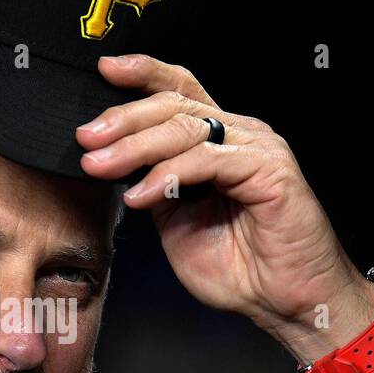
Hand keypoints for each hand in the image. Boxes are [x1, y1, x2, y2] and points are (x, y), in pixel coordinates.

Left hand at [76, 53, 373, 359]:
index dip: (143, 74)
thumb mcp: (178, 224)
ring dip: (135, 146)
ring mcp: (256, 148)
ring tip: (101, 165)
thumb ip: (155, 190)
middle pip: (175, 104)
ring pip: (186, 128)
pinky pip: (208, 160)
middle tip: (87, 139)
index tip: (104, 70)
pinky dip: (168, 175)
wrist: (286, 302)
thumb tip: (116, 168)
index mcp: (219, 141)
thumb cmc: (243, 269)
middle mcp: (239, 135)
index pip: (179, 91)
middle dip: (124, 118)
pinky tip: (141, 195)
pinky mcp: (270, 169)